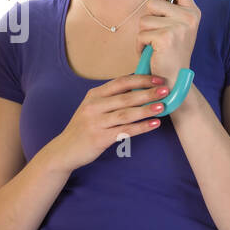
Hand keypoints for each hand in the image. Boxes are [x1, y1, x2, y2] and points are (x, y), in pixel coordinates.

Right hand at [47, 73, 171, 171]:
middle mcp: (93, 106)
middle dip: (148, 93)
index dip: (140, 80)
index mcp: (93, 95)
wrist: (64, 150)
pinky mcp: (99, 138)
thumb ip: (110, 99)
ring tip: (162, 106)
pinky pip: (125, 131)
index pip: (120, 82)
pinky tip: (154, 124)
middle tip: (166, 90)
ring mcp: (95, 122)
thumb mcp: (92, 108)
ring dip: (146, 109)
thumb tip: (139, 89)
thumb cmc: (83, 128)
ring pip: (126, 114)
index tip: (157, 79)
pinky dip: (141, 127)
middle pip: (125, 97)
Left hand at [136, 0, 199, 89]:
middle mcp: (189, 17)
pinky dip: (140, 45)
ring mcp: (179, 27)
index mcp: (193, 12)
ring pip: (144, 20)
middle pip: (152, 3)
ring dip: (143, 34)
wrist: (175, 79)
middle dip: (148, 19)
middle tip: (156, 35)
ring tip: (154, 46)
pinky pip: (141, 34)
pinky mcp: (166, 37)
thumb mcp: (176, 27)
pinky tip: (151, 54)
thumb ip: (170, 10)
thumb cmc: (171, 54)